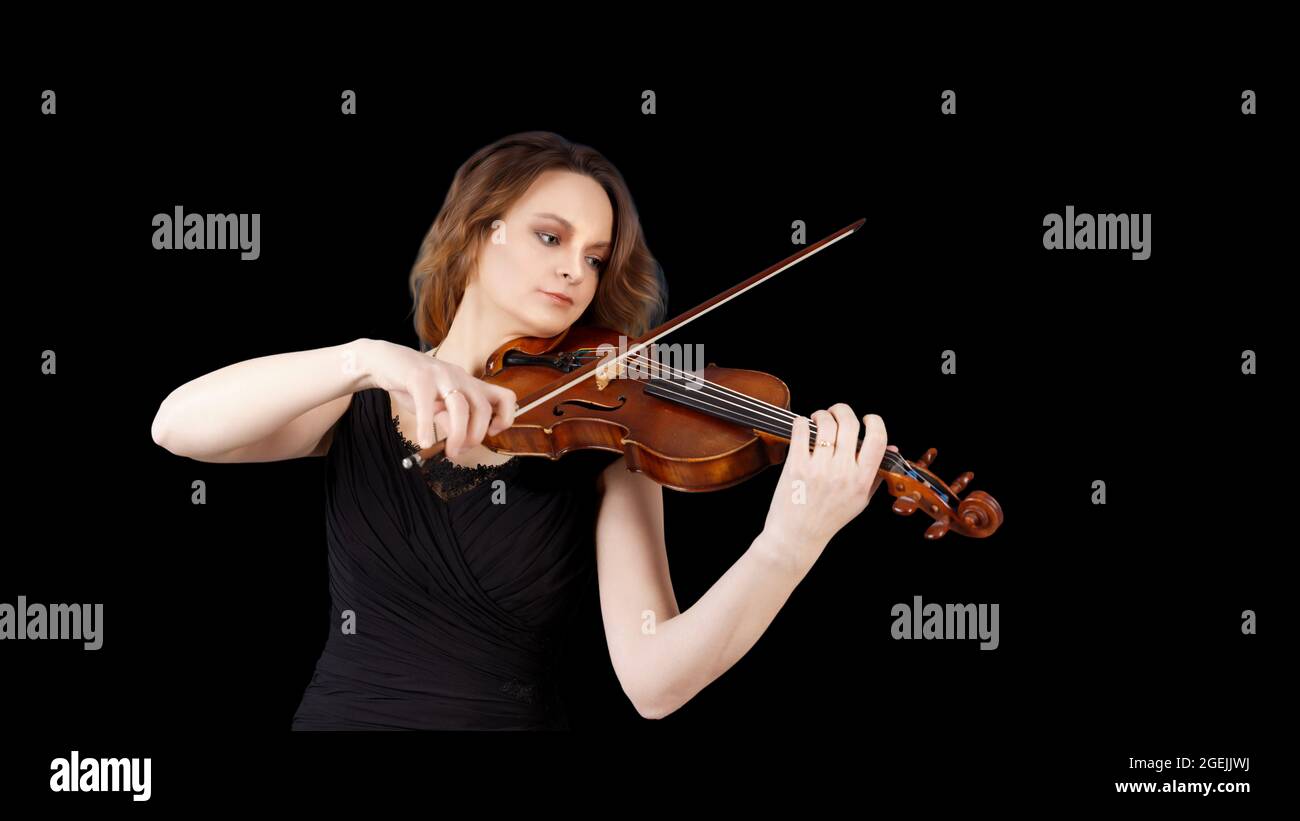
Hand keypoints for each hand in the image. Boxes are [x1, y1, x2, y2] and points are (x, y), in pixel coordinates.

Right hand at [362, 340, 516, 458]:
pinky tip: (424, 442)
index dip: (505, 418)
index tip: (491, 433)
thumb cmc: (416, 386)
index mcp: (470, 384)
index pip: (506, 397)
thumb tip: (459, 442)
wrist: (386, 360)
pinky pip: (427, 405)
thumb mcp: (439, 404)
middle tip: (460, 450)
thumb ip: (451, 420)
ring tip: (449, 452)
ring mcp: (441, 376)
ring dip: (458, 435)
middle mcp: (461, 378)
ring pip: (461, 407)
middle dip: (475, 436)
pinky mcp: (419, 377)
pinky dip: (427, 428)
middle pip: (483, 409)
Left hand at [761, 404, 897, 571]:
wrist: (798, 536)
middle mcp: (843, 472)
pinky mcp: (796, 466)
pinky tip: (803, 427)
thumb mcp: (860, 500)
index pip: (878, 439)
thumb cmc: (829, 518)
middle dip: (842, 410)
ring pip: (825, 423)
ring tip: (818, 420)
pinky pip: (801, 431)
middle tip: (836, 412)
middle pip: (849, 424)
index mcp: (862, 479)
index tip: (867, 419)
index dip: (874, 421)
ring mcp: (819, 469)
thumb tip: (893, 446)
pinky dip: (802, 422)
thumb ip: (877, 473)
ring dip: (822, 414)